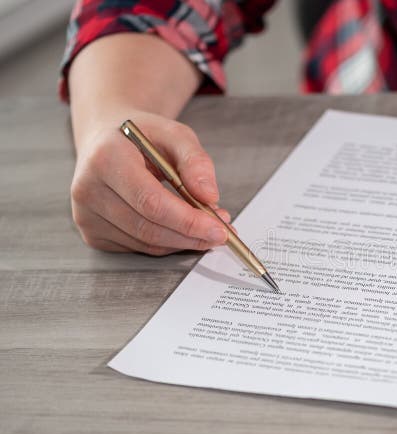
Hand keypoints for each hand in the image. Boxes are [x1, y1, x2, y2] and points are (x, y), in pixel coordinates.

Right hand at [70, 111, 231, 255]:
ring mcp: (86, 215)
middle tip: (221, 233)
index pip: (150, 201)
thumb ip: (195, 161)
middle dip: (191, 235)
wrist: (107, 142)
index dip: (188, 221)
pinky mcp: (92, 233)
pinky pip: (139, 247)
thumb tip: (209, 196)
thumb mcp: (175, 134)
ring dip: (183, 241)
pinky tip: (182, 230)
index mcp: (106, 158)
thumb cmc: (143, 138)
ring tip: (207, 228)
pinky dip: (167, 243)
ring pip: (146, 243)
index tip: (219, 228)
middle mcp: (88, 189)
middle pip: (148, 228)